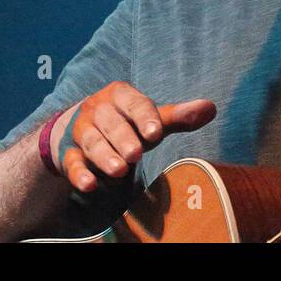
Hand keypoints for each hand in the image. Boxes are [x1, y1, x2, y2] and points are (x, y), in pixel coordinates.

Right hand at [50, 82, 215, 192]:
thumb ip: (177, 116)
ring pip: (91, 141)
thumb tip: (211, 107)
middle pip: (110, 122)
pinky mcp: (70, 154)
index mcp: (120, 96)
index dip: (144, 117)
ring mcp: (82, 132)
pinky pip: (72, 162)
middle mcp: (98, 110)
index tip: (155, 133)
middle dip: (122, 138)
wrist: (80, 130)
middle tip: (135, 154)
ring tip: (118, 170)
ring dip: (103, 156)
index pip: (133, 103)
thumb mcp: (149, 120)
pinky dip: (80, 173)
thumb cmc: (125, 124)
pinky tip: (90, 184)